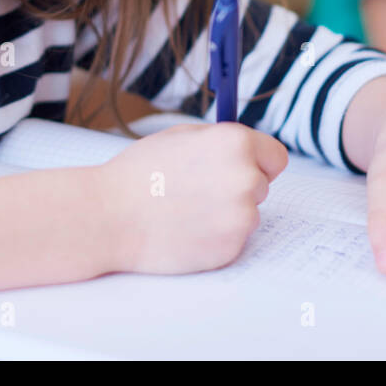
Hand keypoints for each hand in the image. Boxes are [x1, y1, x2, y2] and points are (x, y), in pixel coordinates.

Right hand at [97, 122, 287, 274]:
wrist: (109, 217)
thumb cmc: (139, 174)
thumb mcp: (181, 137)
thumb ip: (220, 141)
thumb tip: (247, 150)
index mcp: (236, 144)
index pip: (276, 156)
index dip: (259, 161)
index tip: (244, 167)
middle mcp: (246, 179)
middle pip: (261, 185)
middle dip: (237, 187)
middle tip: (198, 189)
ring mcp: (241, 217)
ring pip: (247, 213)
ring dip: (226, 213)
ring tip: (186, 210)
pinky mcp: (231, 248)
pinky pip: (233, 239)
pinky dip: (214, 237)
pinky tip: (185, 229)